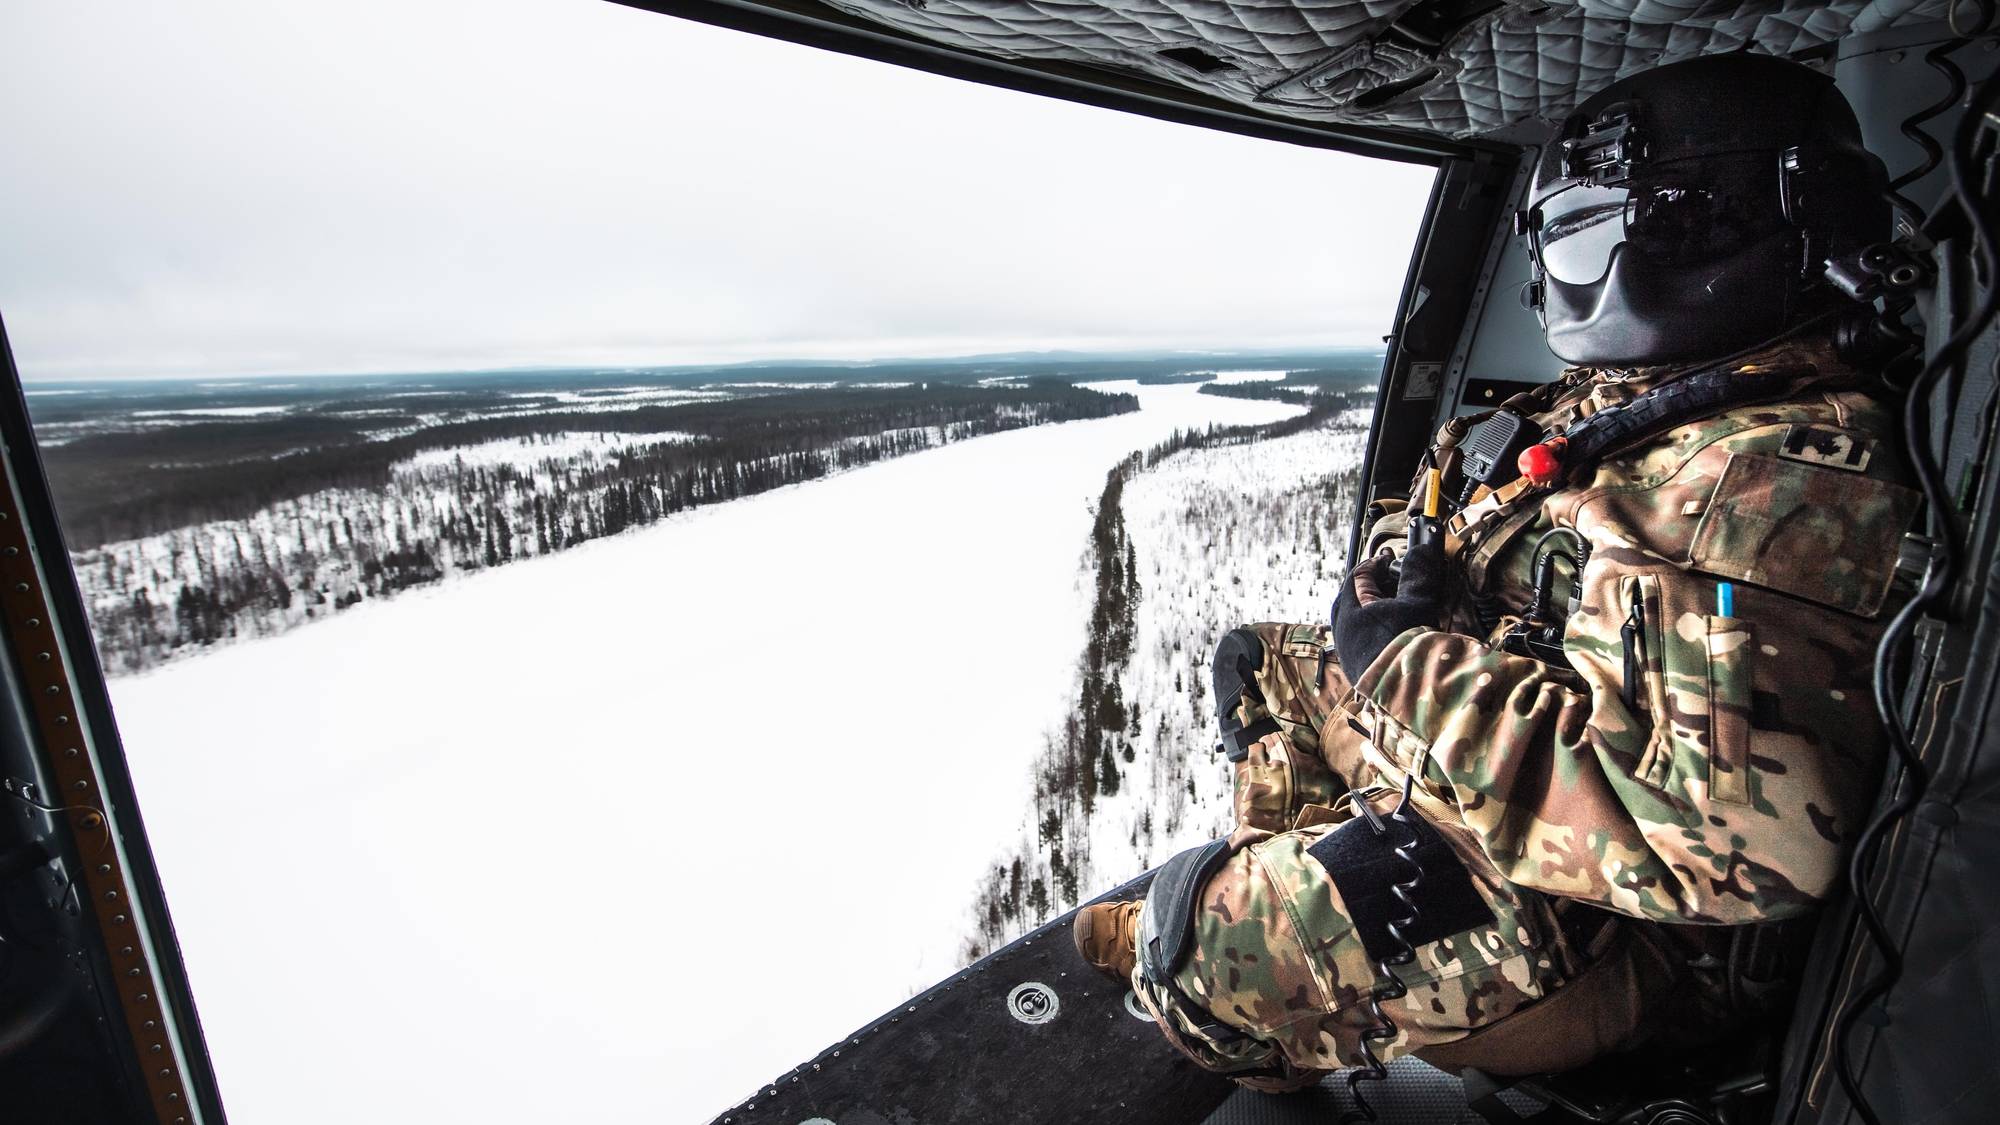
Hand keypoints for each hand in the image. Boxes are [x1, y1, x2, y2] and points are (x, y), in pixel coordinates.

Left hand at [1332, 534, 1447, 676]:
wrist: (1406, 694)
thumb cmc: (1408, 645)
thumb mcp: (1417, 604)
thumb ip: (1418, 575)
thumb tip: (1423, 549)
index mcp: (1351, 609)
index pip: (1358, 575)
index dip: (1376, 563)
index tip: (1390, 558)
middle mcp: (1343, 630)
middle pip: (1350, 598)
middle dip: (1368, 586)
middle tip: (1388, 580)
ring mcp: (1347, 651)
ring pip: (1352, 621)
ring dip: (1369, 610)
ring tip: (1391, 606)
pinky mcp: (1355, 669)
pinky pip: (1358, 641)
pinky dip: (1370, 630)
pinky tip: (1388, 633)